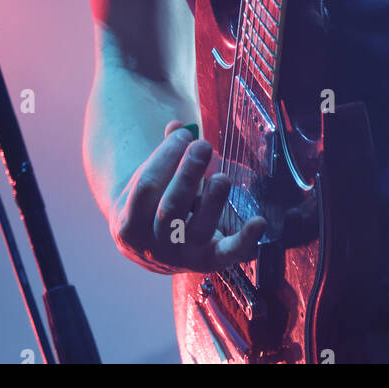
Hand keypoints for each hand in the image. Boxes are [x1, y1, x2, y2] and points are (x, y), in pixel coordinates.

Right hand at [109, 121, 265, 275]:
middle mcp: (155, 246)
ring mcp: (182, 257)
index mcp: (130, 224)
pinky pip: (229, 254)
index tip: (183, 134)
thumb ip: (163, 154)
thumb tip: (178, 126)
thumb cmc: (153, 204)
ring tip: (221, 176)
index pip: (146, 186)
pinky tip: (258, 222)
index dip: (165, 156)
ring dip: (213, 199)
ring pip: (199, 228)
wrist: (153, 248)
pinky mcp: (210, 261)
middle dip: (188, 172)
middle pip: (171, 208)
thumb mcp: (149, 180)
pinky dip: (246, 239)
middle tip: (202, 146)